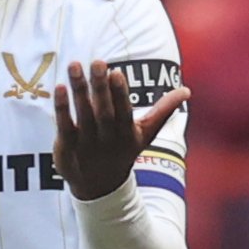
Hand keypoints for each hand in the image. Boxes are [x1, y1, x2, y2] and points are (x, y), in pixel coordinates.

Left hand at [52, 58, 187, 199]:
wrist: (99, 187)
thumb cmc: (123, 150)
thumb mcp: (145, 133)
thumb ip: (164, 111)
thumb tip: (187, 91)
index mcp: (127, 134)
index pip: (124, 113)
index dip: (120, 94)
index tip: (116, 73)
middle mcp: (107, 139)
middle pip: (103, 111)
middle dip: (100, 87)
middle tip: (97, 62)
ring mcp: (86, 143)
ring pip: (83, 114)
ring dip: (79, 90)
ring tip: (74, 65)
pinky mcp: (67, 146)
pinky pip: (64, 125)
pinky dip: (62, 108)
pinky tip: (60, 87)